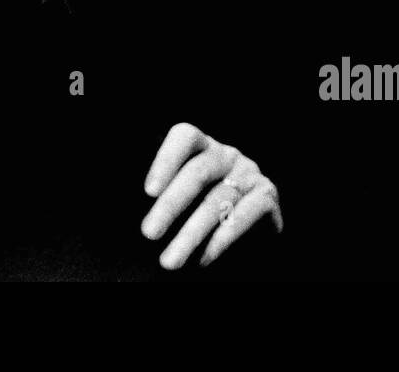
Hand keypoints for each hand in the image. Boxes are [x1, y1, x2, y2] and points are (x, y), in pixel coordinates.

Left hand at [140, 122, 282, 268]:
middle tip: (149, 233)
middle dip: (171, 204)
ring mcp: (249, 173)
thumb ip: (162, 198)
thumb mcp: (182, 199)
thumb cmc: (201, 212)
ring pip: (217, 201)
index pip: (185, 136)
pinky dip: (222, 239)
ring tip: (169, 261)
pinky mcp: (267, 196)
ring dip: (190, 234)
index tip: (148, 192)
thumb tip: (131, 214)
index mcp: (201, 147)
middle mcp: (226, 155)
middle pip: (198, 171)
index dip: (166, 159)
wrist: (250, 237)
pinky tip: (203, 258)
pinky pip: (245, 215)